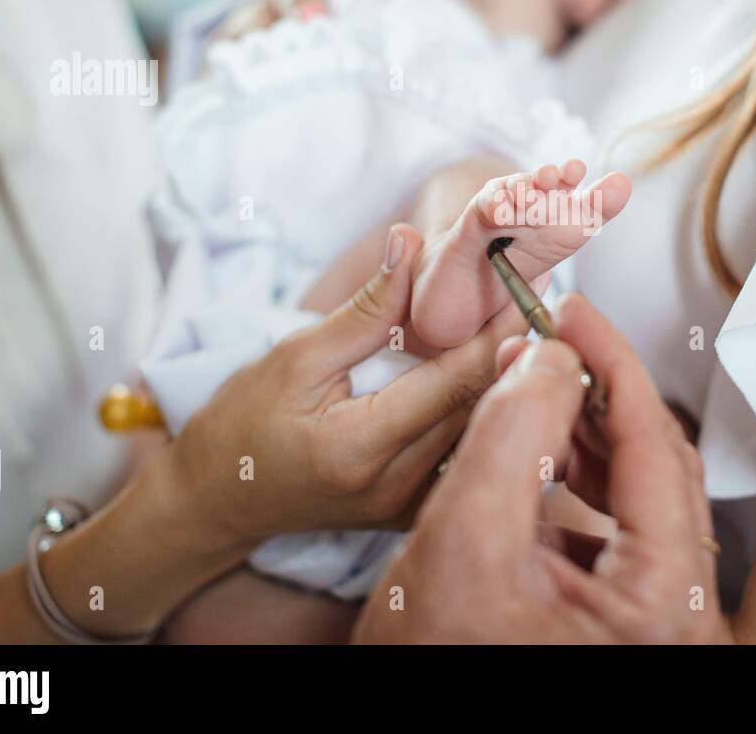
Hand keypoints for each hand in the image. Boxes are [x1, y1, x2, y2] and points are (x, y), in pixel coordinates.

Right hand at [164, 224, 528, 555]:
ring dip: (507, 378)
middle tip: (537, 295)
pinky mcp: (420, 511)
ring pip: (486, 433)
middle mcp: (398, 487)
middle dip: (514, 347)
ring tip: (520, 324)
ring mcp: (413, 508)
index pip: (458, 380)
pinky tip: (494, 374)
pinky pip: (471, 455)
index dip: (501, 327)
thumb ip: (365, 309)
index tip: (531, 283)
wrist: (219, 500)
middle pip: (484, 407)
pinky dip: (487, 411)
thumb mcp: (296, 356)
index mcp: (362, 447)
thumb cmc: (244, 424)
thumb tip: (412, 243)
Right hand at [353, 294, 729, 642]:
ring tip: (535, 380)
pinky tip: (535, 444)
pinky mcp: (618, 615)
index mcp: (663, 605)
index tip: (570, 309)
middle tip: (551, 334)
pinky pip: (611, 521)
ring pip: (634, 487)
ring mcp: (650, 617)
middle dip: (596, 389)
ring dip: (584, 426)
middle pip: (654, 461)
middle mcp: (676, 613)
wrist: (405, 715)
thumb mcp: (462, 541)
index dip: (608, 361)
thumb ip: (512, 436)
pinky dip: (575, 471)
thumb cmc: (434, 667)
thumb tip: (551, 357)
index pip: (654, 444)